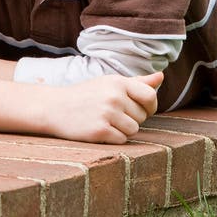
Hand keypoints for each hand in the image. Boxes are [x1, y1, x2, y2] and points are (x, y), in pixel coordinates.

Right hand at [44, 71, 163, 143]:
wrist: (54, 107)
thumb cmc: (87, 95)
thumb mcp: (110, 83)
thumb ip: (137, 82)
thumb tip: (161, 76)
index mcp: (118, 82)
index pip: (150, 96)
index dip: (150, 106)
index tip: (142, 109)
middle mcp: (114, 96)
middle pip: (142, 116)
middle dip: (131, 118)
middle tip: (112, 114)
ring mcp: (107, 113)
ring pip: (133, 130)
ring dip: (123, 130)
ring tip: (105, 121)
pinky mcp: (100, 131)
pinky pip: (122, 140)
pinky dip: (113, 139)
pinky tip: (99, 130)